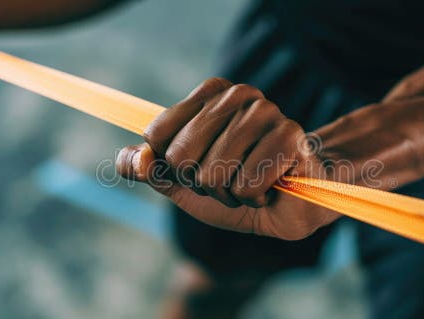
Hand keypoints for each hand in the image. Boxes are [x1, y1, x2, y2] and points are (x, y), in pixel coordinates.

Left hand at [116, 78, 338, 239]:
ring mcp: (266, 112)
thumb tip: (128, 159)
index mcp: (211, 94)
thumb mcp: (185, 183)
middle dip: (202, 184)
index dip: (174, 168)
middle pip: (181, 157)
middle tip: (230, 180)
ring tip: (252, 184)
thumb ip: (152, 170)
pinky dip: (254, 199)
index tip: (201, 168)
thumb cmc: (240, 187)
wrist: (295, 205)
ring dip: (230, 194)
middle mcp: (238, 94)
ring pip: (214, 174)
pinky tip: (272, 188)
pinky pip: (245, 185)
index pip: (156, 136)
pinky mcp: (289, 137)